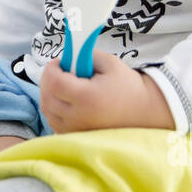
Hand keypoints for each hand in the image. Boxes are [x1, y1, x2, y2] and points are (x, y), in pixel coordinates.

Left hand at [40, 50, 175, 132]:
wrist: (144, 112)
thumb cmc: (128, 86)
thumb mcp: (110, 62)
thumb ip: (84, 54)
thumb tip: (65, 55)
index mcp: (87, 97)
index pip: (54, 82)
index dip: (51, 69)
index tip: (60, 62)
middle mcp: (79, 117)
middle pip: (47, 97)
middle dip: (48, 80)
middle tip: (60, 71)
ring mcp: (76, 130)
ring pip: (47, 111)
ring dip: (49, 94)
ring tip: (63, 85)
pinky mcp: (77, 137)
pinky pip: (54, 122)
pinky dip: (53, 109)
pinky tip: (65, 100)